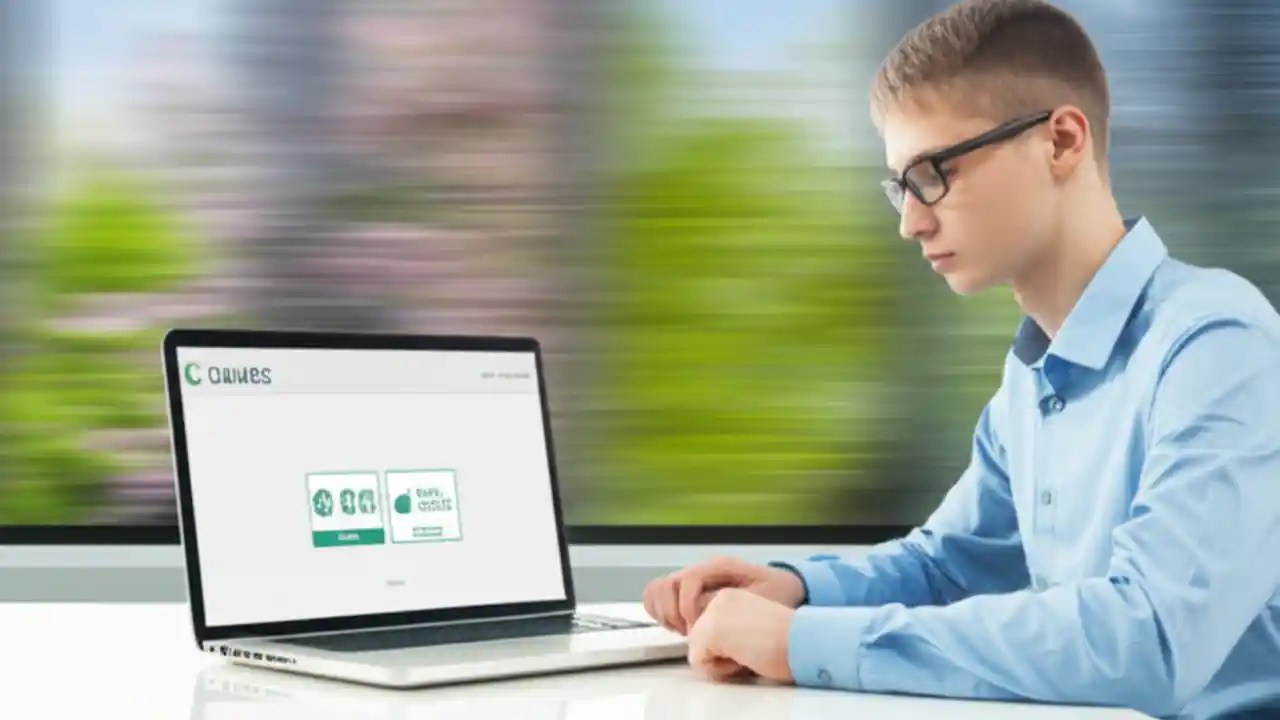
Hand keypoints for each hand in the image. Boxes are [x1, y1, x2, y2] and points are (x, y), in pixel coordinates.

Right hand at [642, 556, 804, 634]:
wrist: (788, 587)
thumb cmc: (778, 592)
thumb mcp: (762, 597)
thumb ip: (731, 603)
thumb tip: (702, 612)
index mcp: (719, 566)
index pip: (687, 581)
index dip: (687, 606)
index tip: (697, 628)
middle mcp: (702, 570)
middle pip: (665, 584)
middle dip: (672, 612)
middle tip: (688, 631)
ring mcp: (694, 579)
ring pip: (657, 589)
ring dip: (664, 613)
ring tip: (683, 630)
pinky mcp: (690, 591)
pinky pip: (661, 597)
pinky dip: (662, 613)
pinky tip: (681, 627)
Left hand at [686, 588, 794, 683]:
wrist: (805, 640)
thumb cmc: (789, 640)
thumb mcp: (754, 625)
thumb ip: (731, 627)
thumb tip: (708, 648)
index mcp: (732, 595)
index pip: (710, 627)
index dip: (727, 644)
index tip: (755, 641)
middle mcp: (719, 599)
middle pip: (699, 637)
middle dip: (719, 651)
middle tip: (752, 648)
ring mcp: (713, 613)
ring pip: (697, 649)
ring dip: (719, 659)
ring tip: (748, 652)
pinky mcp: (711, 631)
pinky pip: (699, 661)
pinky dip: (718, 669)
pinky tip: (743, 657)